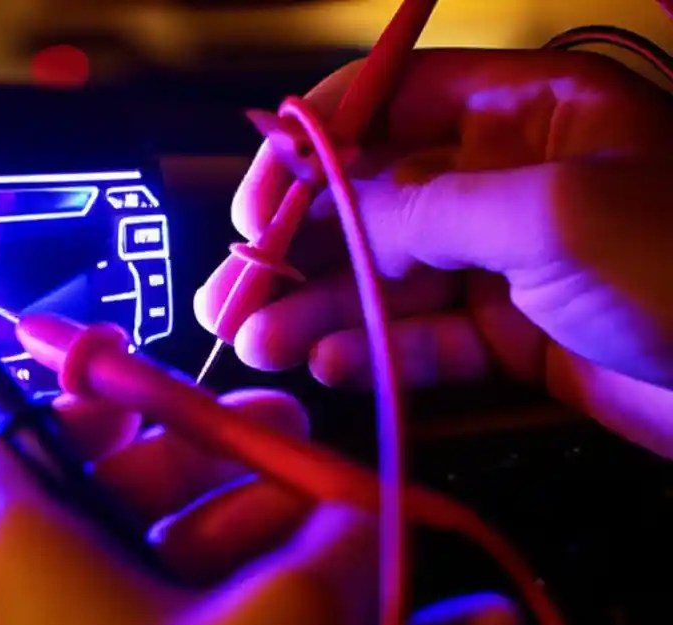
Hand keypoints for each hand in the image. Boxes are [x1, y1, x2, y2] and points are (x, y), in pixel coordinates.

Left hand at [0, 358, 521, 624]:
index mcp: (31, 558)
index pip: (0, 449)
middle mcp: (60, 611)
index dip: (70, 411)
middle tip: (312, 442)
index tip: (160, 400)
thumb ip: (336, 544)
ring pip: (206, 588)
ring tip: (399, 529)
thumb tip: (370, 507)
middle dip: (234, 470)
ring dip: (307, 559)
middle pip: (130, 504)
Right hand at [196, 49, 672, 457]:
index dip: (313, 143)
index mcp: (524, 110)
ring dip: (321, 308)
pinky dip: (377, 353)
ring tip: (255, 341)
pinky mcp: (514, 332)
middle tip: (232, 291)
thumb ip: (427, 207)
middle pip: (375, 198)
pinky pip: (427, 336)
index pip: (390, 101)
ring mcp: (508, 257)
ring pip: (390, 276)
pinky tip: (329, 366)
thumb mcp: (550, 214)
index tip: (255, 197)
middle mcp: (506, 175)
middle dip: (299, 246)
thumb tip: (339, 207)